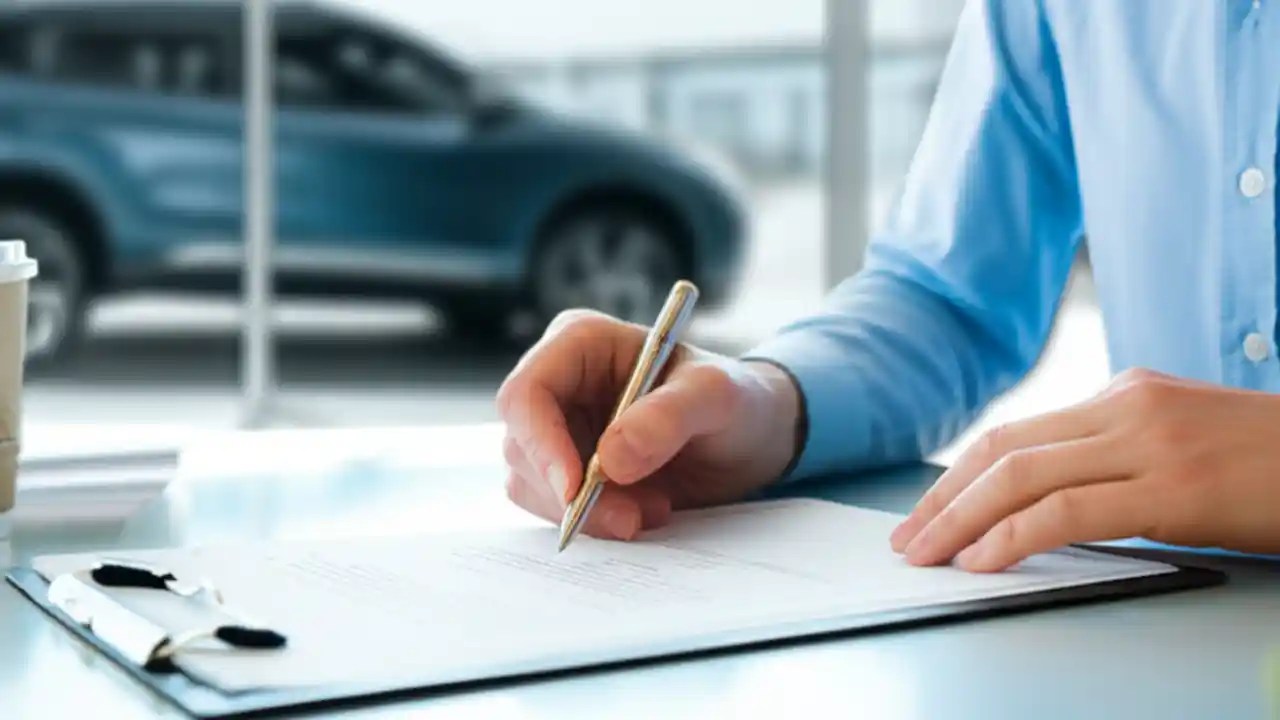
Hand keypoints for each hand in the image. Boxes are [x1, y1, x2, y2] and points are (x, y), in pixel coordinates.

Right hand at [496, 310, 800, 539]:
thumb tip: (611, 458)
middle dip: (572, 492)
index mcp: (580, 343)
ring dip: (589, 511)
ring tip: (656, 507)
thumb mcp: (720, 396)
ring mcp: (558, 429)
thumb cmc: (735, 400)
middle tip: (634, 517)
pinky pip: (553, 506)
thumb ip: (671, 416)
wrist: (749, 439)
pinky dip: (594, 521)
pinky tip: (644, 511)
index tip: (575, 490)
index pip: (527, 392)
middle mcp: (559, 383)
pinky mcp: (566, 470)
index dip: (540, 442)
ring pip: (531, 484)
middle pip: (522, 446)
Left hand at [890, 369, 1279, 571]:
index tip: (927, 511)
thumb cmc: (1269, 464)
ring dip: (960, 519)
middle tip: (907, 539)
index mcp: (1124, 393)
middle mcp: (1126, 406)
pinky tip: (982, 560)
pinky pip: (1067, 510)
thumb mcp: (1182, 440)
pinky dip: (1012, 536)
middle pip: (1004, 449)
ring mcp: (1148, 441)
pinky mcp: (1171, 486)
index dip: (960, 475)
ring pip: (1021, 475)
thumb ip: (1117, 452)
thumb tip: (1048, 493)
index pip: (1017, 434)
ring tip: (926, 555)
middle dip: (943, 498)